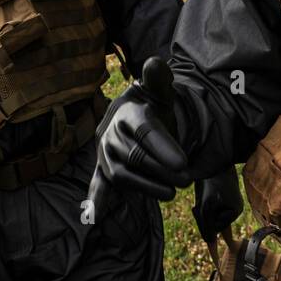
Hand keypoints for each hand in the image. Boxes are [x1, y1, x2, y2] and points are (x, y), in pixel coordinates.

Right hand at [87, 57, 190, 217]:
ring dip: (146, 185)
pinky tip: (93, 217)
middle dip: (162, 169)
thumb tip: (155, 63)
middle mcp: (111, 133)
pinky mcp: (104, 171)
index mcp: (127, 112)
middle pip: (135, 155)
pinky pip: (98, 185)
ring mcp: (105, 154)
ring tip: (172, 192)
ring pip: (122, 174)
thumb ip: (160, 78)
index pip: (144, 131)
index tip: (183, 162)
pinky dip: (95, 199)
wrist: (138, 117)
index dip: (163, 146)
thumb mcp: (160, 90)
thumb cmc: (153, 104)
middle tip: (187, 178)